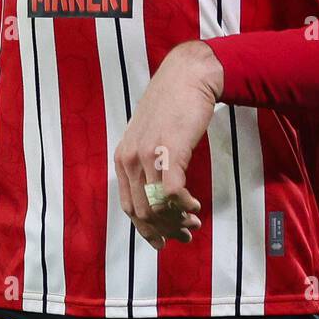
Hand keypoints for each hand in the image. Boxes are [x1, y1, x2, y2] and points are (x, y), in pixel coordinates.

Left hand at [114, 40, 223, 250]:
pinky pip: (173, 193)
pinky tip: (196, 205)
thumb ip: (147, 163)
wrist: (188, 77)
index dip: (147, 229)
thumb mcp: (149, 136)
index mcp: (122, 158)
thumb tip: (158, 197)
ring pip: (157, 207)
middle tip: (186, 235)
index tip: (163, 241)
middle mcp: (129, 159)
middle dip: (165, 230)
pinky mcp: (168, 152)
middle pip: (143, 212)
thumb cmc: (173, 106)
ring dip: (177, 221)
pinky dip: (184, 206)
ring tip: (193, 222)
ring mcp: (147, 155)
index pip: (129, 206)